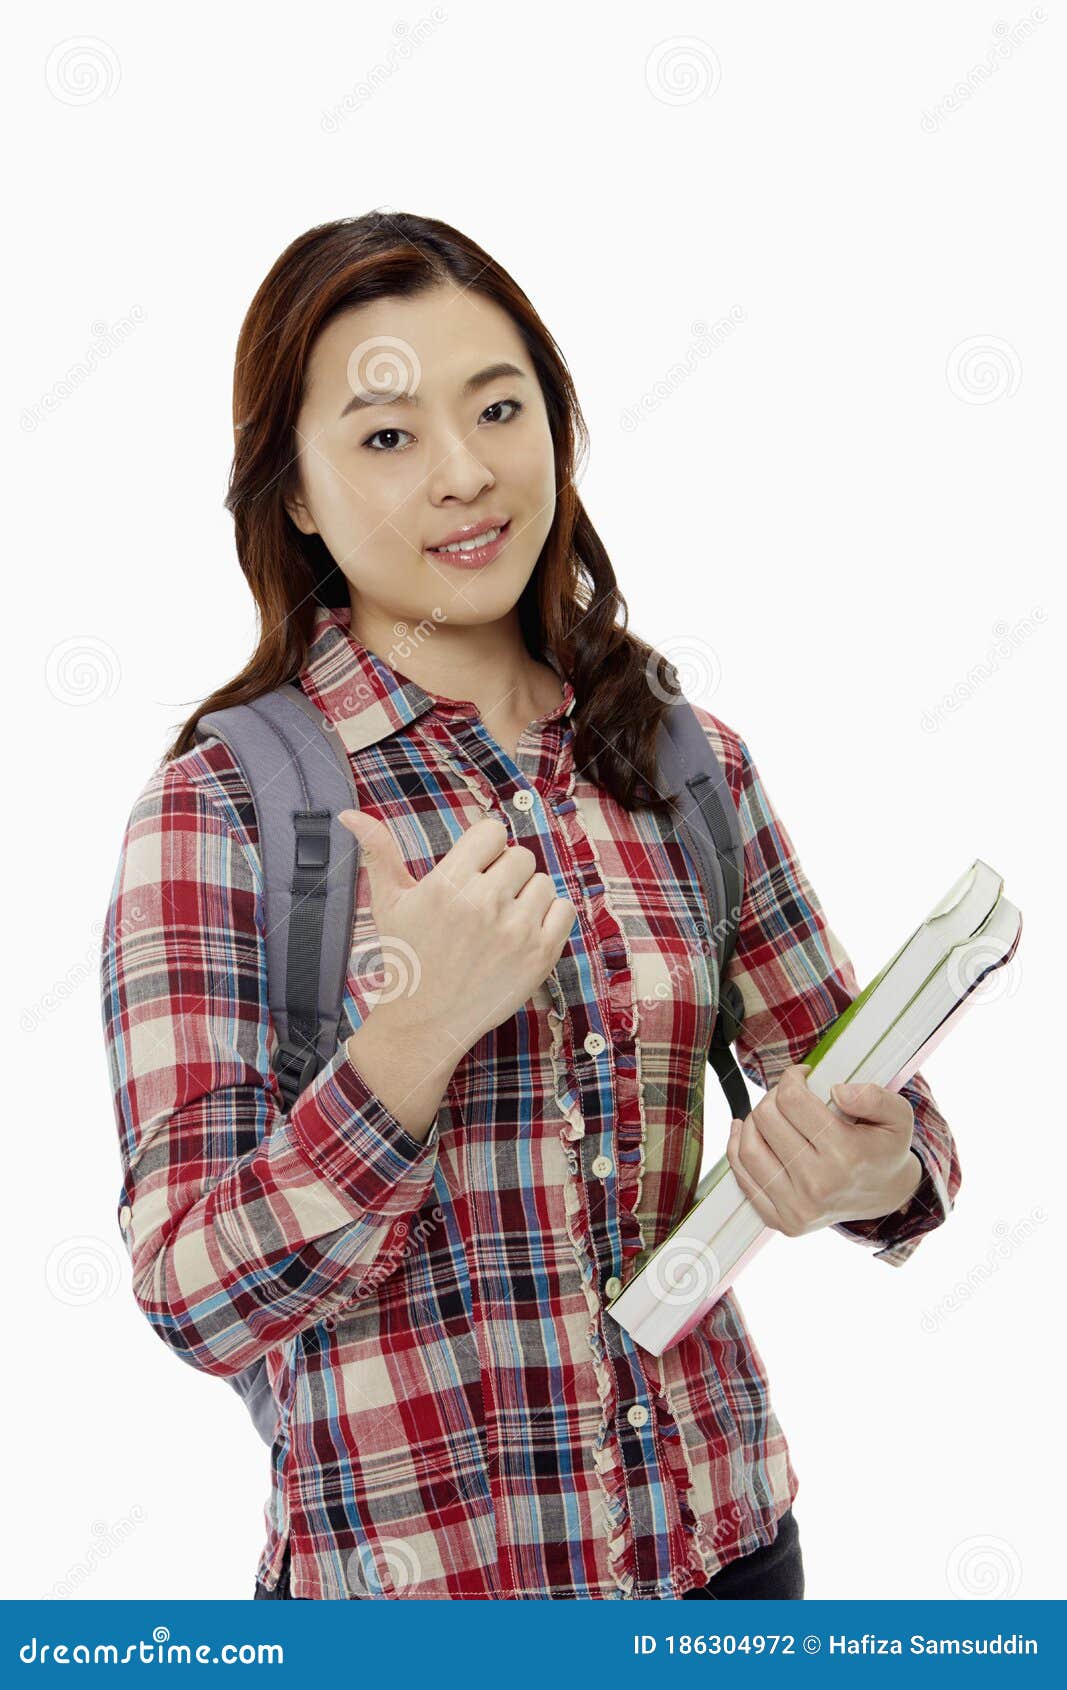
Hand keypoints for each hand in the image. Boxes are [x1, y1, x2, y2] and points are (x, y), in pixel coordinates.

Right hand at [337, 810, 577, 1058]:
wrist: (425, 1022)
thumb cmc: (407, 957)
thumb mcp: (389, 903)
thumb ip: (379, 851)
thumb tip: (350, 813)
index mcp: (448, 884)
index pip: (492, 832)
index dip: (484, 849)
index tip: (474, 871)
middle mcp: (485, 904)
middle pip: (520, 855)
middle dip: (504, 874)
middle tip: (485, 902)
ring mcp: (516, 931)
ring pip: (542, 882)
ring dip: (526, 897)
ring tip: (501, 922)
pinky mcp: (540, 955)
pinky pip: (564, 909)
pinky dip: (550, 917)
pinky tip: (523, 932)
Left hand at [725, 1064, 922, 1237]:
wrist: (885, 1196)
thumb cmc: (885, 1149)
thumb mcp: (898, 1116)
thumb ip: (874, 1096)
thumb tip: (837, 1091)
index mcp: (846, 1156)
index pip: (792, 1101)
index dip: (792, 1078)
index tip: (801, 1075)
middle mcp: (818, 1185)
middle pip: (766, 1120)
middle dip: (773, 1097)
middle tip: (787, 1095)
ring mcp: (797, 1208)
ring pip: (748, 1148)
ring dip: (753, 1120)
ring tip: (770, 1112)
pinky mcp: (781, 1221)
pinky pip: (743, 1177)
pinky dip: (738, 1149)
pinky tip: (746, 1131)